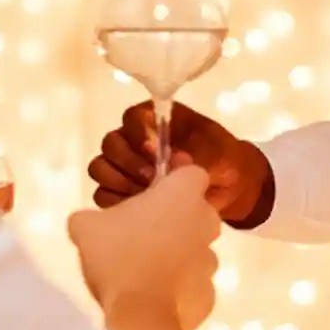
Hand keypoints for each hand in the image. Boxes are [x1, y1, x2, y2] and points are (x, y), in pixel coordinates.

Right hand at [68, 166, 220, 329]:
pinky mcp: (209, 293)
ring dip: (176, 255)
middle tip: (141, 233)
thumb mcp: (86, 226)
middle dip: (174, 220)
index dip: (174, 182)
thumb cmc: (117, 256)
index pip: (191, 174)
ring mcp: (211, 259)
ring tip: (144, 269)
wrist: (140, 315)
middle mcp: (206, 222)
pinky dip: (178, 287)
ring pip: (195, 250)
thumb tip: (86, 222)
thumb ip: (89, 216)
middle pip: (195, 212)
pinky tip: (153, 295)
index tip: (153, 194)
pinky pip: (193, 283)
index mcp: (183, 194)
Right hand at [88, 101, 272, 223]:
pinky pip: (103, 196)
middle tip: (152, 178)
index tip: (154, 149)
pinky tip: (137, 212)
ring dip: (119, 182)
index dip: (137, 132)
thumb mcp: (218, 153)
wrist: (229, 189)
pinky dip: (116, 204)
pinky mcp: (122, 195)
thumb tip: (171, 158)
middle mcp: (134, 140)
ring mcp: (125, 168)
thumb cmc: (222, 160)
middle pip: (110, 144)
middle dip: (128, 161)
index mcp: (156, 120)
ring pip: (101, 169)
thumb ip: (196, 153)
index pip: (131, 117)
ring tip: (145, 196)